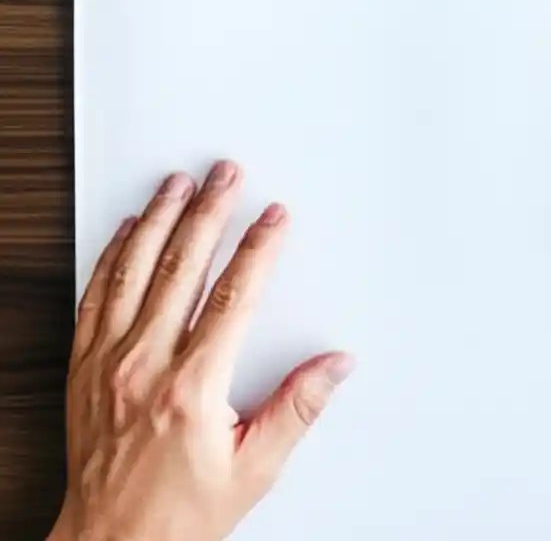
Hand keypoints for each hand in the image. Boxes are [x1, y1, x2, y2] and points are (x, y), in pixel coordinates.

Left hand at [50, 162, 352, 540]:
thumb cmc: (180, 512)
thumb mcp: (255, 468)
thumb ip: (297, 409)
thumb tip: (334, 366)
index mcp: (191, 388)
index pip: (234, 297)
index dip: (258, 248)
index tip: (274, 216)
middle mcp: (143, 366)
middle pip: (180, 269)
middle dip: (209, 213)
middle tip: (225, 175)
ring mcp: (107, 364)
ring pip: (133, 272)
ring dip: (159, 221)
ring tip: (178, 184)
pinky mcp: (84, 369)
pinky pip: (95, 297)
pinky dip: (112, 257)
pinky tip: (128, 231)